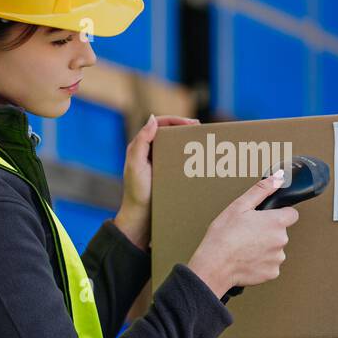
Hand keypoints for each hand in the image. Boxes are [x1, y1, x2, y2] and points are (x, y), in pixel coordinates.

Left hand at [114, 112, 199, 250]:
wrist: (140, 219)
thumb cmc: (136, 194)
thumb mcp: (136, 166)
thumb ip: (142, 142)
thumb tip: (152, 119)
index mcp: (140, 146)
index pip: (159, 124)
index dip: (175, 120)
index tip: (191, 123)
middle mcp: (149, 152)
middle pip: (169, 133)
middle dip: (185, 128)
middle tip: (201, 130)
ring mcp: (158, 163)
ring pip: (175, 146)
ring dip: (188, 142)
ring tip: (202, 142)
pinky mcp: (166, 174)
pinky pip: (178, 160)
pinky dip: (189, 157)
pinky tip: (199, 160)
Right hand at [187, 171, 299, 299]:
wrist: (214, 265)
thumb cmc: (223, 236)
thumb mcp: (239, 206)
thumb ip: (262, 190)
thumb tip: (278, 178)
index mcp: (276, 222)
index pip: (291, 214)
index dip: (279, 214)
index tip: (266, 218)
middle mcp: (281, 240)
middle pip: (280, 232)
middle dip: (268, 232)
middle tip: (247, 233)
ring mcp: (277, 258)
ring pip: (275, 249)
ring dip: (264, 248)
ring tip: (244, 247)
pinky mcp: (271, 273)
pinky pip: (269, 265)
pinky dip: (260, 263)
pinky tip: (246, 259)